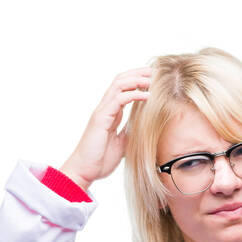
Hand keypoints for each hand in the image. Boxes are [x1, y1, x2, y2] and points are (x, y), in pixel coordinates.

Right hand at [60, 66, 151, 190]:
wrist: (86, 170)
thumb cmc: (101, 159)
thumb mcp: (123, 144)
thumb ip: (131, 133)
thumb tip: (145, 129)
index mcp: (111, 113)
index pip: (124, 89)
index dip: (138, 81)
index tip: (154, 78)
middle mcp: (106, 108)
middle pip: (121, 81)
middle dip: (138, 73)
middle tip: (155, 70)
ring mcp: (102, 111)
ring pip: (119, 85)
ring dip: (137, 80)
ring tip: (153, 79)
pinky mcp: (101, 118)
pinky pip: (118, 100)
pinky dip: (134, 95)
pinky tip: (148, 96)